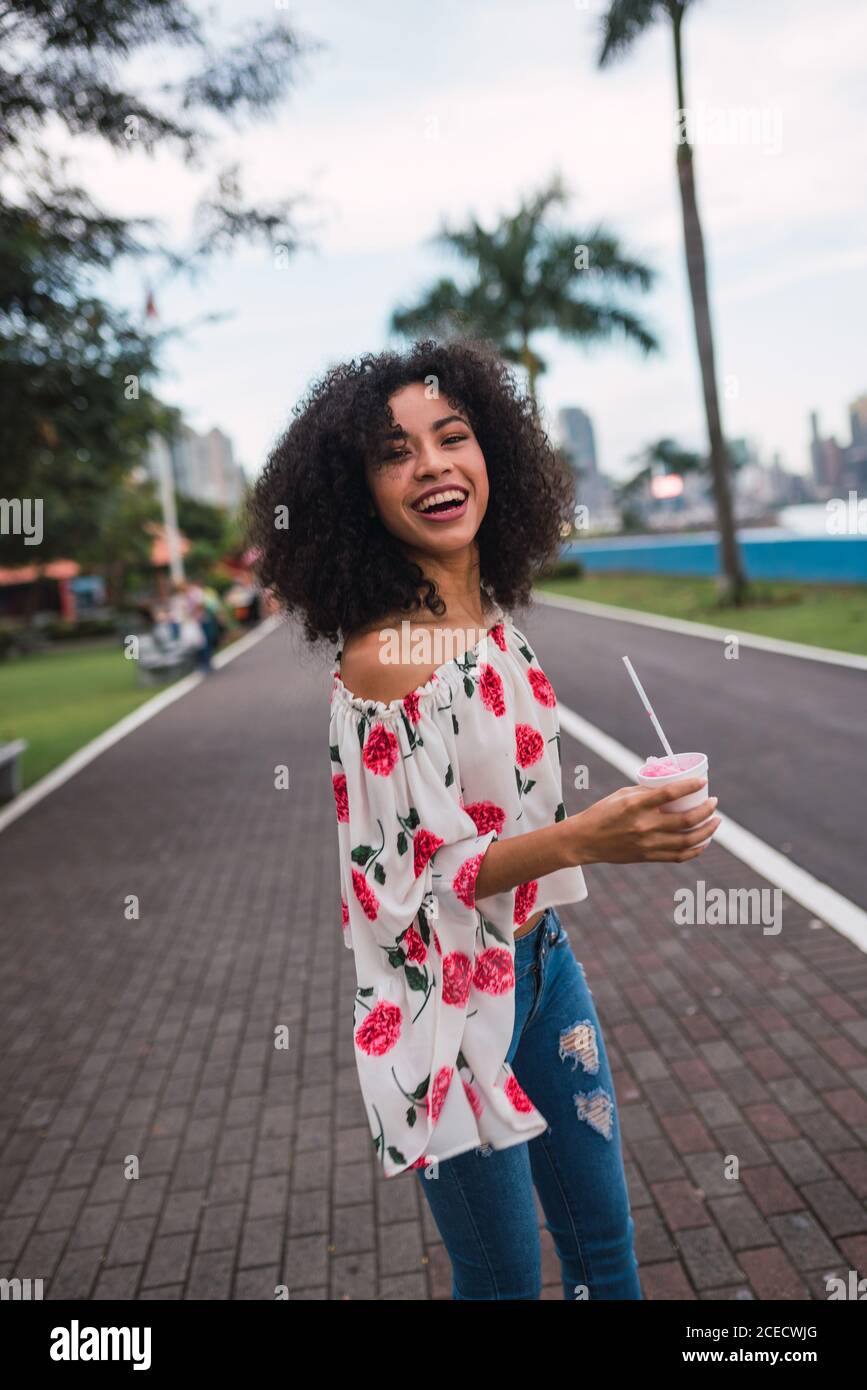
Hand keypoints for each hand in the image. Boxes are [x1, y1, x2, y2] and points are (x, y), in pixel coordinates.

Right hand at [563, 777, 720, 865]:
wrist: (585, 841)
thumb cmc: (603, 813)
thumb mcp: (622, 795)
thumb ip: (647, 792)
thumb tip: (672, 786)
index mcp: (636, 806)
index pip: (669, 793)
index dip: (690, 786)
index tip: (703, 782)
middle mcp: (644, 826)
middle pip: (685, 820)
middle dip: (706, 810)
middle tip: (714, 802)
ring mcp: (647, 844)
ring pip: (688, 841)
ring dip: (707, 830)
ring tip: (716, 821)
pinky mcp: (648, 857)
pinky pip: (679, 856)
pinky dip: (696, 849)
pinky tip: (703, 841)